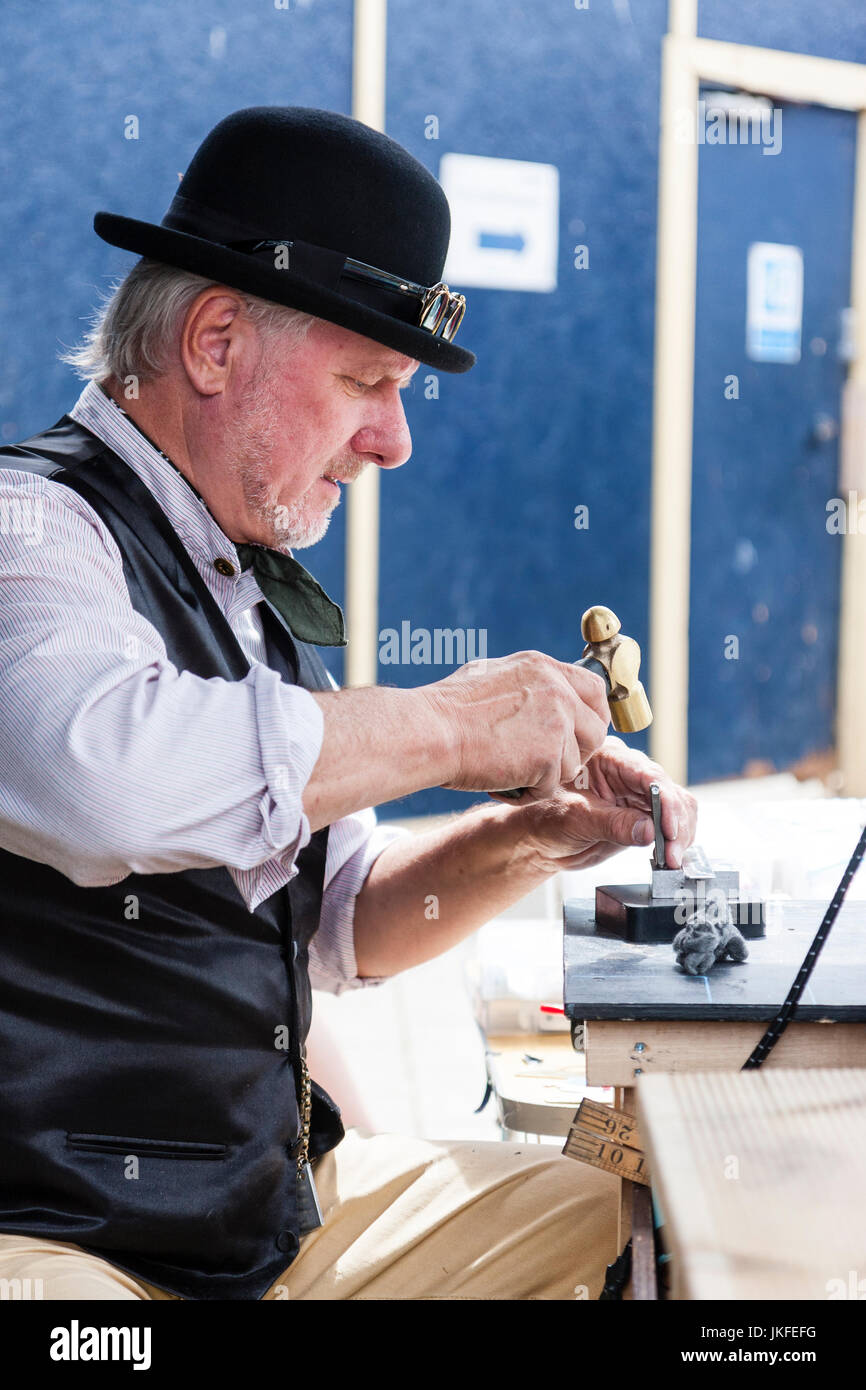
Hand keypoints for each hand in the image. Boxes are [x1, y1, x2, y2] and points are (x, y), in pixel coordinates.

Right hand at [426, 650, 609, 799]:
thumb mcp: (493, 677)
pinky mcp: (549, 756)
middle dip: (576, 753)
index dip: (592, 716)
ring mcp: (557, 722)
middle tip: (546, 765)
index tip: (581, 734)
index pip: (594, 689)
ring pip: (572, 764)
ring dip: (544, 776)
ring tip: (507, 772)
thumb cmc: (447, 710)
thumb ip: (526, 686)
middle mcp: (557, 690)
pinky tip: (500, 784)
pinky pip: (551, 787)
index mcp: (543, 667)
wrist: (431, 731)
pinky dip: (527, 793)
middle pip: (595, 730)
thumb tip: (538, 696)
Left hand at [521, 736, 697, 871]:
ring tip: (671, 860)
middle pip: (671, 792)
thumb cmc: (545, 819)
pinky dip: (676, 841)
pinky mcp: (644, 815)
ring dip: (681, 835)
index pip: (649, 775)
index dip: (666, 803)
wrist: (538, 840)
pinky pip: (672, 824)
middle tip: (672, 854)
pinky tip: (669, 857)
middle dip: (677, 825)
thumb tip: (649, 831)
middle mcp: (629, 772)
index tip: (668, 830)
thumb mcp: (574, 820)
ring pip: (678, 809)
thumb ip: (612, 824)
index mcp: (609, 759)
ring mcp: (638, 794)